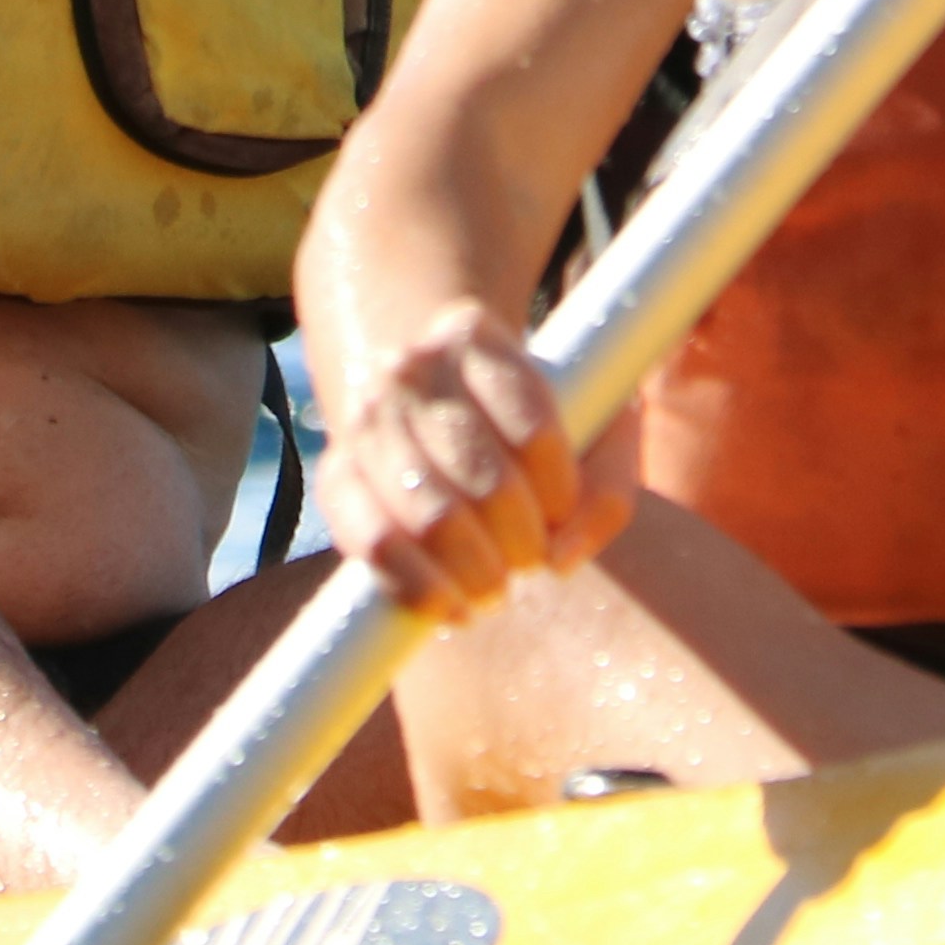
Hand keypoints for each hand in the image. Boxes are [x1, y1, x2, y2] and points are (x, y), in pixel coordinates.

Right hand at [318, 300, 625, 618]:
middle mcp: (409, 367)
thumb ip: (607, 490)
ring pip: (432, 517)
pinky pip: (376, 547)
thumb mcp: (591, 429)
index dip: (562, 488)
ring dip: (478, 572)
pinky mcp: (336, 479)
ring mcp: (365, 421)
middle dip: (521, 539)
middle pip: (483, 477)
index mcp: (473, 335)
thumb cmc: (527, 426)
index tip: (565, 510)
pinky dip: (423, 591)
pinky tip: (455, 609)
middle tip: (531, 556)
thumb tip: (562, 559)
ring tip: (497, 588)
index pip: (533, 426)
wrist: (430, 408)